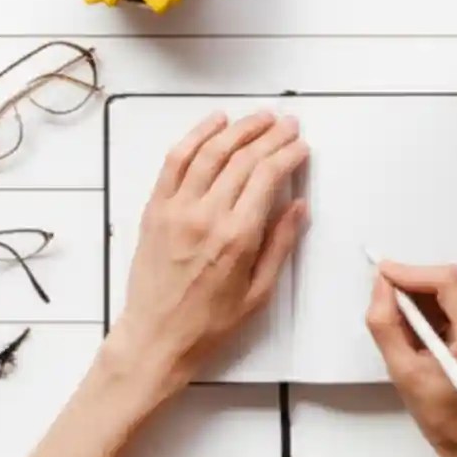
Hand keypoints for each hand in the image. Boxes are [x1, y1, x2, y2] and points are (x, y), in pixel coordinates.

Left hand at [113, 110, 309, 386]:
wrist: (155, 338)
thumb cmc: (209, 324)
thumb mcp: (258, 293)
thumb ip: (280, 245)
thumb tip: (298, 206)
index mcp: (236, 237)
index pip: (267, 176)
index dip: (288, 154)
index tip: (301, 146)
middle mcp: (206, 215)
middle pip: (242, 158)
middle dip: (270, 136)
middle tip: (288, 124)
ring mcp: (176, 208)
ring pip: (210, 152)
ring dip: (238, 128)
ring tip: (259, 118)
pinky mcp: (155, 208)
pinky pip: (175, 161)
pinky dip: (196, 136)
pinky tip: (215, 123)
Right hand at [366, 262, 456, 456]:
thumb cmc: (444, 420)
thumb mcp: (403, 373)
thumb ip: (386, 325)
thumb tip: (381, 286)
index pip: (447, 282)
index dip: (411, 272)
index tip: (383, 273)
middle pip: (454, 284)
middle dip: (417, 285)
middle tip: (387, 298)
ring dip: (428, 299)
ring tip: (404, 322)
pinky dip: (441, 311)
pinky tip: (425, 332)